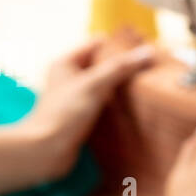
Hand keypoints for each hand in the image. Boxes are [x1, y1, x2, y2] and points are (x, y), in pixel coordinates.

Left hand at [20, 33, 156, 181]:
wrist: (45, 151)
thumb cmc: (64, 114)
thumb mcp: (94, 85)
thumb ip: (119, 68)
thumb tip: (147, 52)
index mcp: (66, 62)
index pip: (98, 44)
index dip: (119, 47)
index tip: (144, 51)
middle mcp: (69, 77)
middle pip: (102, 65)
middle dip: (123, 68)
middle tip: (149, 70)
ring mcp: (75, 97)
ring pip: (104, 86)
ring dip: (121, 88)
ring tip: (145, 88)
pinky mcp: (81, 116)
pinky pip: (102, 104)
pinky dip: (116, 105)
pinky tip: (133, 108)